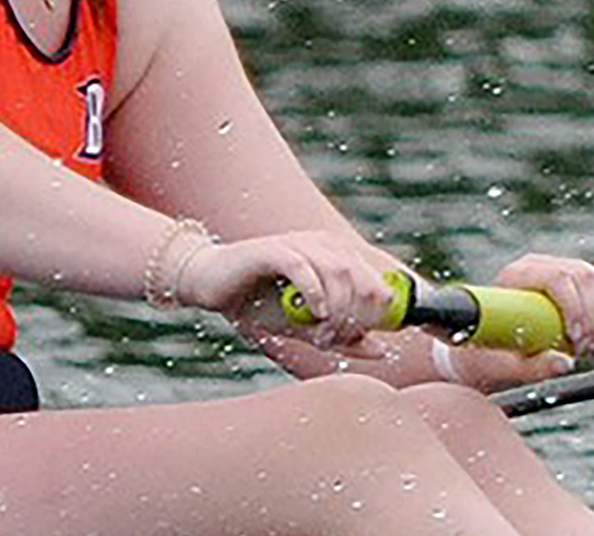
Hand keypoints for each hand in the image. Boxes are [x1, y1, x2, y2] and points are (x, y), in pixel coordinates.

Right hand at [176, 230, 393, 353]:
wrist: (212, 284)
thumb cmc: (259, 302)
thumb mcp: (306, 326)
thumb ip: (343, 337)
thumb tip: (381, 350)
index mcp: (337, 256)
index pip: (377, 284)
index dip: (375, 317)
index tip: (358, 340)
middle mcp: (323, 244)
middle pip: (362, 278)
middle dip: (356, 316)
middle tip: (337, 339)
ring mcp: (298, 243)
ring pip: (338, 272)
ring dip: (336, 309)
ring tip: (322, 333)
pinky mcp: (273, 249)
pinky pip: (303, 266)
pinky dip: (314, 292)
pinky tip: (313, 312)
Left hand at [492, 252, 593, 356]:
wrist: (487, 348)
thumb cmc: (488, 354)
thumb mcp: (504, 365)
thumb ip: (532, 367)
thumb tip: (564, 364)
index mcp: (516, 275)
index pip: (556, 277)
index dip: (574, 306)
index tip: (575, 339)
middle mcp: (539, 266)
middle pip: (582, 277)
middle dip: (592, 317)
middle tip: (585, 350)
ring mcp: (560, 268)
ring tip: (592, 347)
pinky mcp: (576, 280)